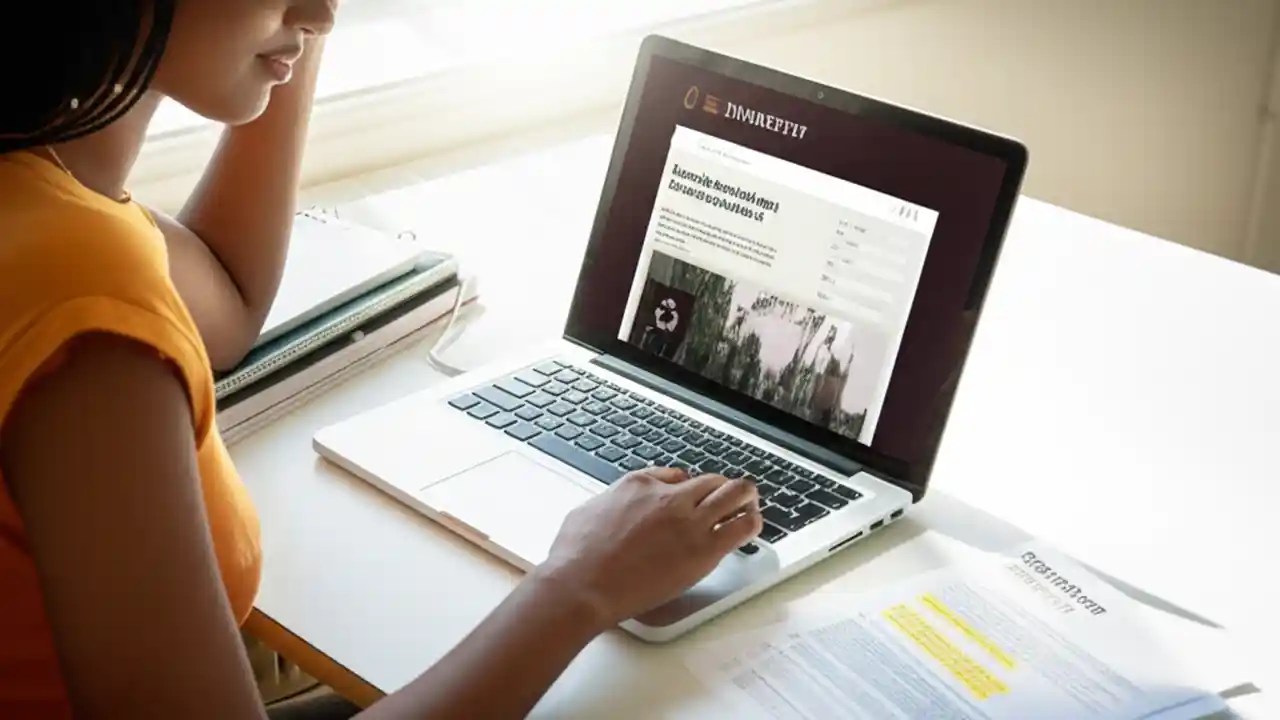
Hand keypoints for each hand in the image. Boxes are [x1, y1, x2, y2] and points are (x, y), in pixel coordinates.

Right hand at [533, 468, 761, 629]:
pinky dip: (752, 524)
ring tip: (750, 508)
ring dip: (745, 499)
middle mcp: (668, 497)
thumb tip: (615, 505)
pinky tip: (752, 529)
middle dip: (722, 490)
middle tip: (729, 502)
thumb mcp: (586, 511)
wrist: (582, 584)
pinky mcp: (703, 548)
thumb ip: (610, 502)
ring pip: (735, 494)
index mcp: (638, 484)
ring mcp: (689, 521)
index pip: (677, 476)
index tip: (691, 501)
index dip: (687, 489)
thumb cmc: (575, 557)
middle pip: (711, 481)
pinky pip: (742, 527)